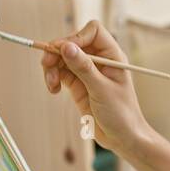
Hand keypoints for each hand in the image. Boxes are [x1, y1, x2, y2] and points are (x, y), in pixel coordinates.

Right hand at [41, 20, 149, 154]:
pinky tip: (53, 89)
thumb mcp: (101, 90)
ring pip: (63, 58)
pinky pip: (60, 73)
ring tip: (51, 83)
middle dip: (57, 52)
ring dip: (52, 67)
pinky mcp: (78, 84)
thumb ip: (83, 68)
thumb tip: (67, 47)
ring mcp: (87, 72)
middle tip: (46, 65)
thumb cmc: (121, 114)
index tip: (64, 50)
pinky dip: (53, 78)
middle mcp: (100, 60)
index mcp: (112, 56)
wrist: (123, 138)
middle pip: (73, 43)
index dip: (76, 36)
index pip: (93, 32)